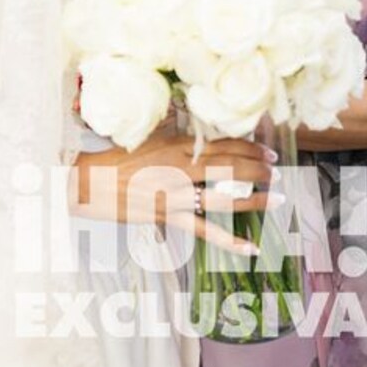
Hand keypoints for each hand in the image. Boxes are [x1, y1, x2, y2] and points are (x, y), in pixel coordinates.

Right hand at [70, 121, 276, 254]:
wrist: (88, 182)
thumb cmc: (116, 156)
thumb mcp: (147, 136)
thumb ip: (174, 130)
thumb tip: (191, 117)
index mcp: (179, 146)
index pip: (224, 146)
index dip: (250, 150)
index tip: (268, 153)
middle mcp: (183, 170)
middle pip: (231, 169)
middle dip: (259, 171)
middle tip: (277, 173)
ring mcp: (178, 195)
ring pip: (226, 198)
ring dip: (256, 199)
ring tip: (278, 199)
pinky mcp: (170, 216)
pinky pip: (206, 231)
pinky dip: (231, 241)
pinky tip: (252, 248)